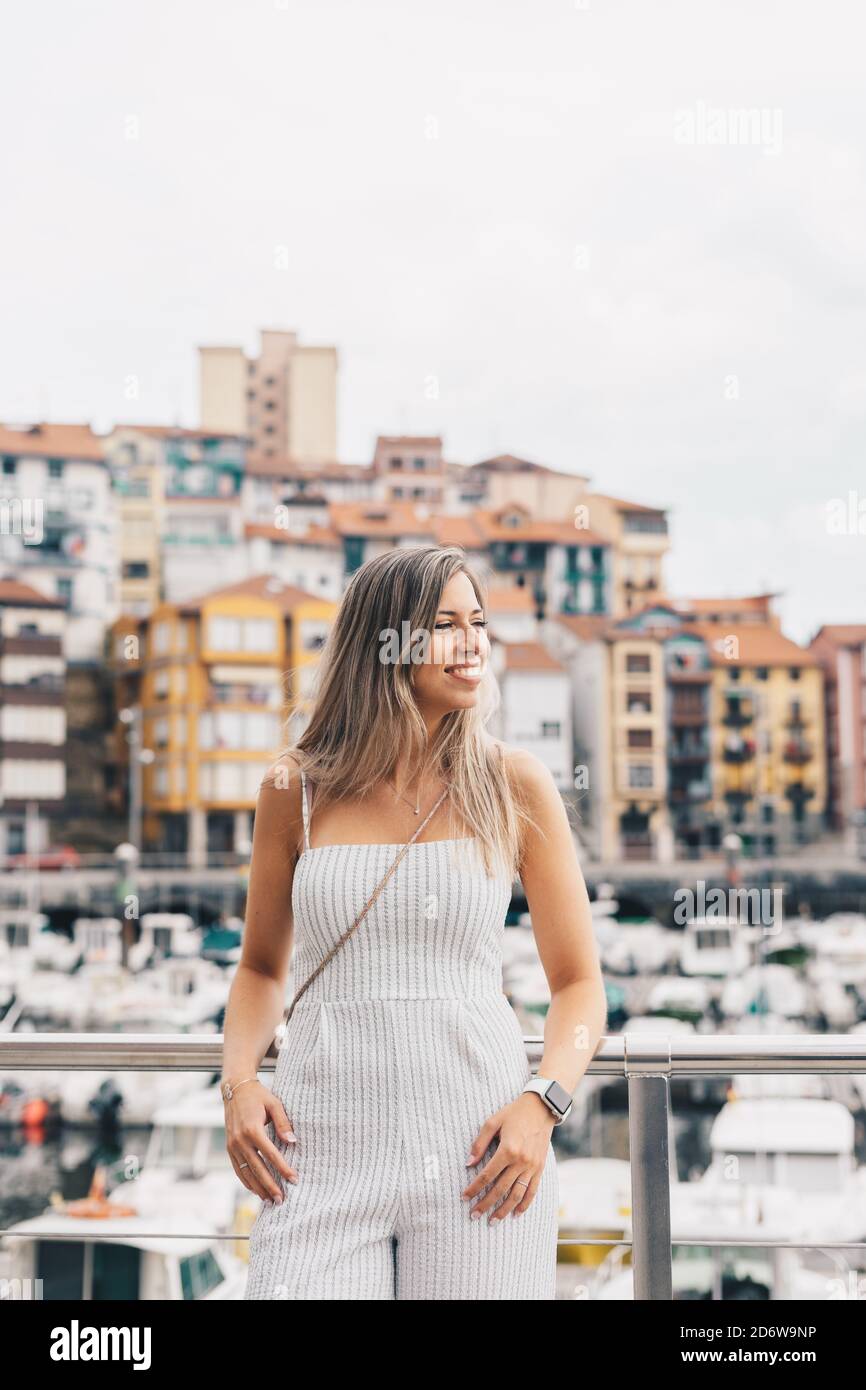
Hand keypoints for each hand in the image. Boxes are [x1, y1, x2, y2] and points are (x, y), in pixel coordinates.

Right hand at [224, 1079, 298, 1202]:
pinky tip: (256, 1190)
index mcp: (252, 1129)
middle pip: (257, 1169)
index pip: (271, 1155)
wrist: (235, 1089)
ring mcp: (232, 1145)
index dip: (283, 1169)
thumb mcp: (274, 1104)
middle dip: (270, 1186)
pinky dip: (246, 1181)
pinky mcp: (229, 1148)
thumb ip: (283, 1124)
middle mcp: (240, 1140)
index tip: (294, 1180)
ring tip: (270, 1200)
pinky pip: (237, 1169)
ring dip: (258, 1188)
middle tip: (281, 1200)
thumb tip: (293, 1142)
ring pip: (246, 1173)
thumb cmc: (258, 1096)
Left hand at [462, 1092, 554, 1220]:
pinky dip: (524, 1204)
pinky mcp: (540, 1168)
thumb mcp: (492, 1122)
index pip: (487, 1175)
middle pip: (500, 1189)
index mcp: (508, 1149)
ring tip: (493, 1221)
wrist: (541, 1108)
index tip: (464, 1198)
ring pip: (517, 1195)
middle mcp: (521, 1161)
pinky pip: (532, 1191)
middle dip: (485, 1204)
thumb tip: (468, 1163)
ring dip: (504, 1210)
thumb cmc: (513, 1113)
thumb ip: (479, 1144)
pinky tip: (515, 1214)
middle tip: (474, 1216)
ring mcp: (532, 1167)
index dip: (474, 1188)